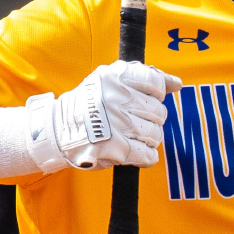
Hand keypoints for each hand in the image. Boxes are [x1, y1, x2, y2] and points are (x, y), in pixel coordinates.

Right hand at [26, 60, 181, 172]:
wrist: (56, 130)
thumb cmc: (88, 105)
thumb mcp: (110, 80)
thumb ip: (145, 79)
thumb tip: (177, 84)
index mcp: (115, 76)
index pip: (155, 82)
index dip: (156, 94)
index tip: (147, 99)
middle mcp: (116, 97)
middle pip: (158, 111)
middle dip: (152, 120)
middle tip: (134, 121)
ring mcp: (116, 123)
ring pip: (155, 134)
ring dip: (148, 139)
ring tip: (131, 136)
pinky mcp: (115, 147)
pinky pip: (147, 154)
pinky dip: (146, 156)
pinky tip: (136, 152)